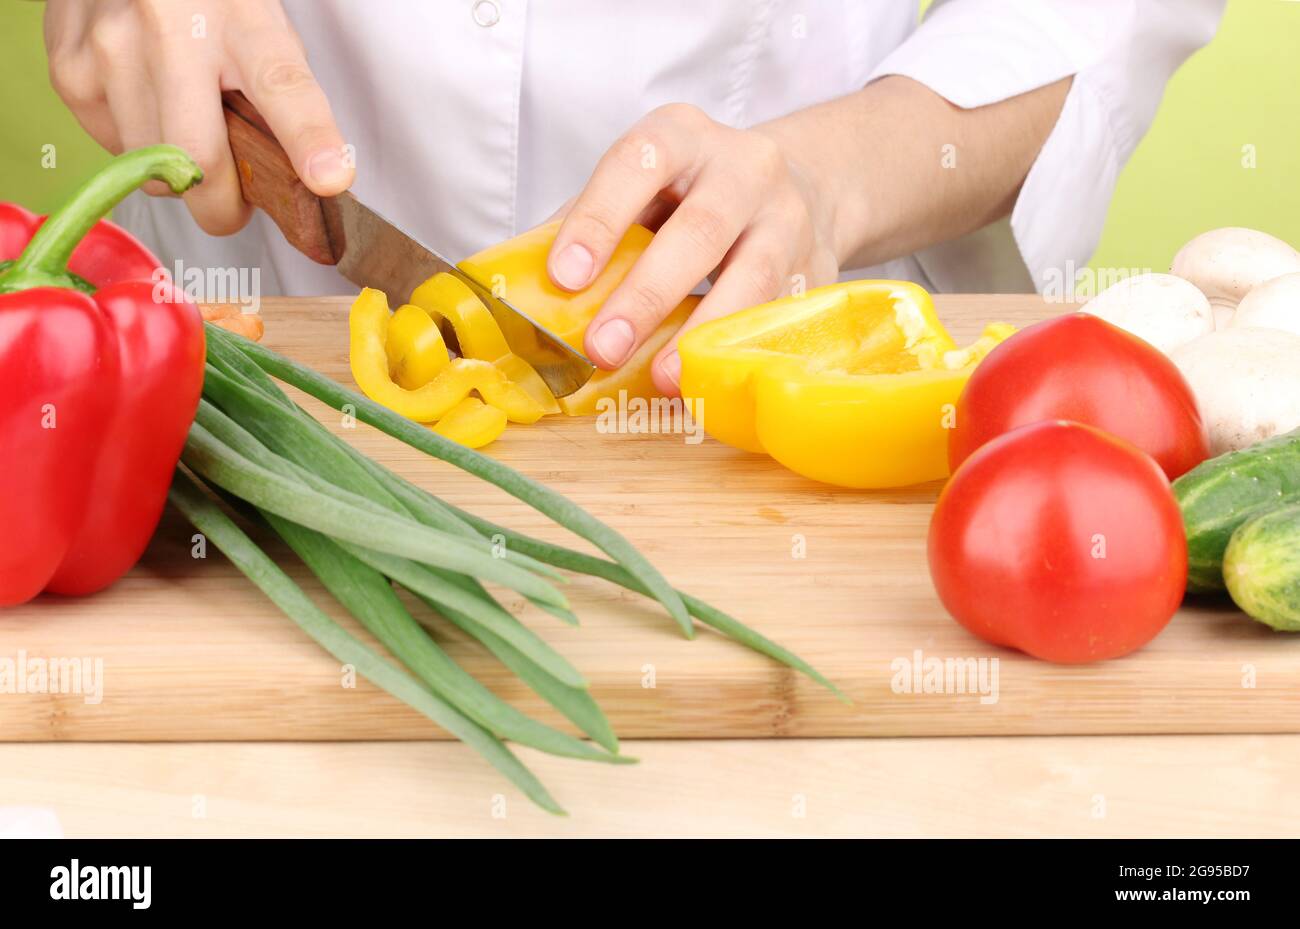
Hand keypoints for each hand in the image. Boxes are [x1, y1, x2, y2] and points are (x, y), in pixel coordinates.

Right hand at [44, 0, 352, 234]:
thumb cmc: (210, 4)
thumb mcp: (263, 34)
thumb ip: (286, 103)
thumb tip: (315, 179)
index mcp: (242, 23)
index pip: (282, 87)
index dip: (309, 139)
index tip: (330, 178)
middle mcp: (169, 32)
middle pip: (197, 162)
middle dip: (221, 203)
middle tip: (234, 194)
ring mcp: (110, 51)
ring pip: (150, 170)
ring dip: (175, 172)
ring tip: (184, 124)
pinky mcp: (70, 72)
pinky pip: (113, 151)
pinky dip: (136, 148)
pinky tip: (146, 105)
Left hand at [546, 103, 839, 396]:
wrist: (804, 188)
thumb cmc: (693, 196)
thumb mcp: (642, 188)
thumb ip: (587, 227)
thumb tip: (516, 292)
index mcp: (682, 136)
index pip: (637, 164)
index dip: (599, 219)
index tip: (564, 276)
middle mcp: (743, 166)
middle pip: (698, 228)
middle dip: (647, 294)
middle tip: (603, 348)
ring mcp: (789, 217)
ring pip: (752, 274)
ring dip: (702, 332)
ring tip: (664, 380)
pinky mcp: (817, 268)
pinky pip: (780, 315)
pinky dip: (743, 353)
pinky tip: (710, 385)